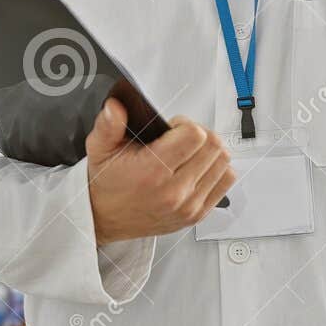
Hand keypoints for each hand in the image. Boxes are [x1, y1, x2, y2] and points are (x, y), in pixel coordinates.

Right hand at [85, 98, 234, 244]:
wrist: (106, 217)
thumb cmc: (107, 184)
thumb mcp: (100, 149)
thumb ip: (108, 125)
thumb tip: (116, 108)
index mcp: (152, 172)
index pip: (194, 135)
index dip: (184, 123)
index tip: (172, 128)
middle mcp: (174, 191)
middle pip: (213, 145)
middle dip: (199, 133)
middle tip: (181, 137)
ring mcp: (189, 205)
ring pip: (223, 161)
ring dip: (209, 150)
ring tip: (190, 151)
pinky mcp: (197, 214)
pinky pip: (226, 181)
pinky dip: (217, 169)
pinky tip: (199, 167)